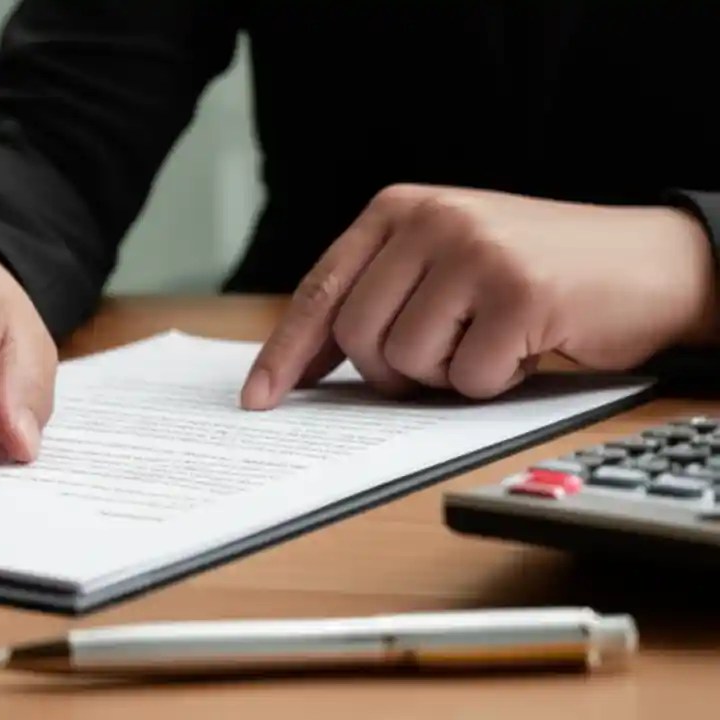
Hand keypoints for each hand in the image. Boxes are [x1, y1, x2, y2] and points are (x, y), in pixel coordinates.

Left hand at [241, 183, 717, 406]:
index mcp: (398, 209)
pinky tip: (523, 344)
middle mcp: (430, 220)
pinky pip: (467, 377)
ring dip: (447, 374)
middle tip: (445, 354)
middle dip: (394, 370)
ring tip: (489, 338)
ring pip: (407, 361)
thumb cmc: (532, 273)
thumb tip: (303, 364)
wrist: (647, 262)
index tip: (260, 399)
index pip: (320, 290)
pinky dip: (493, 381)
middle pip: (358, 336)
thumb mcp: (443, 262)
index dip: (286, 352)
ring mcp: (473, 250)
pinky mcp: (517, 290)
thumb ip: (378, 295)